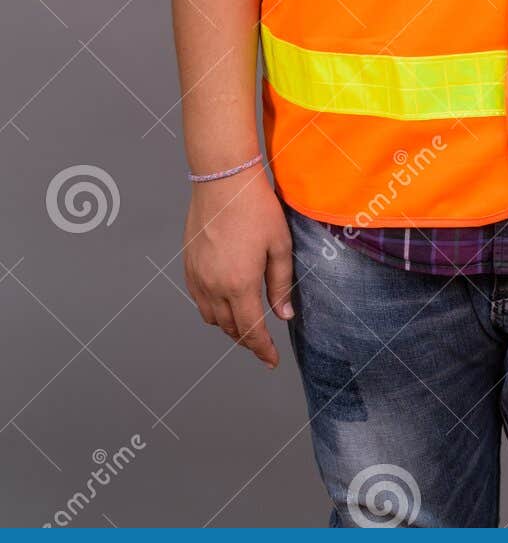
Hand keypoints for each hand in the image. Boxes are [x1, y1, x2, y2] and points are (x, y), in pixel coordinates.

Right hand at [183, 167, 294, 367]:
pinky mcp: (188, 265)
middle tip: (263, 343)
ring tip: (245, 323)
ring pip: (211, 318)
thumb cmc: (256, 208)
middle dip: (248, 340)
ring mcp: (198, 277)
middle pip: (230, 328)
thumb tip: (284, 315)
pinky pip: (198, 300)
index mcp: (240, 284)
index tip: (271, 361)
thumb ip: (281, 284)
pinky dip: (212, 310)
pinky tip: (225, 302)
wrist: (223, 180)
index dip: (263, 350)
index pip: (251, 331)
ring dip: (229, 326)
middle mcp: (214, 286)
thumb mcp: (279, 245)